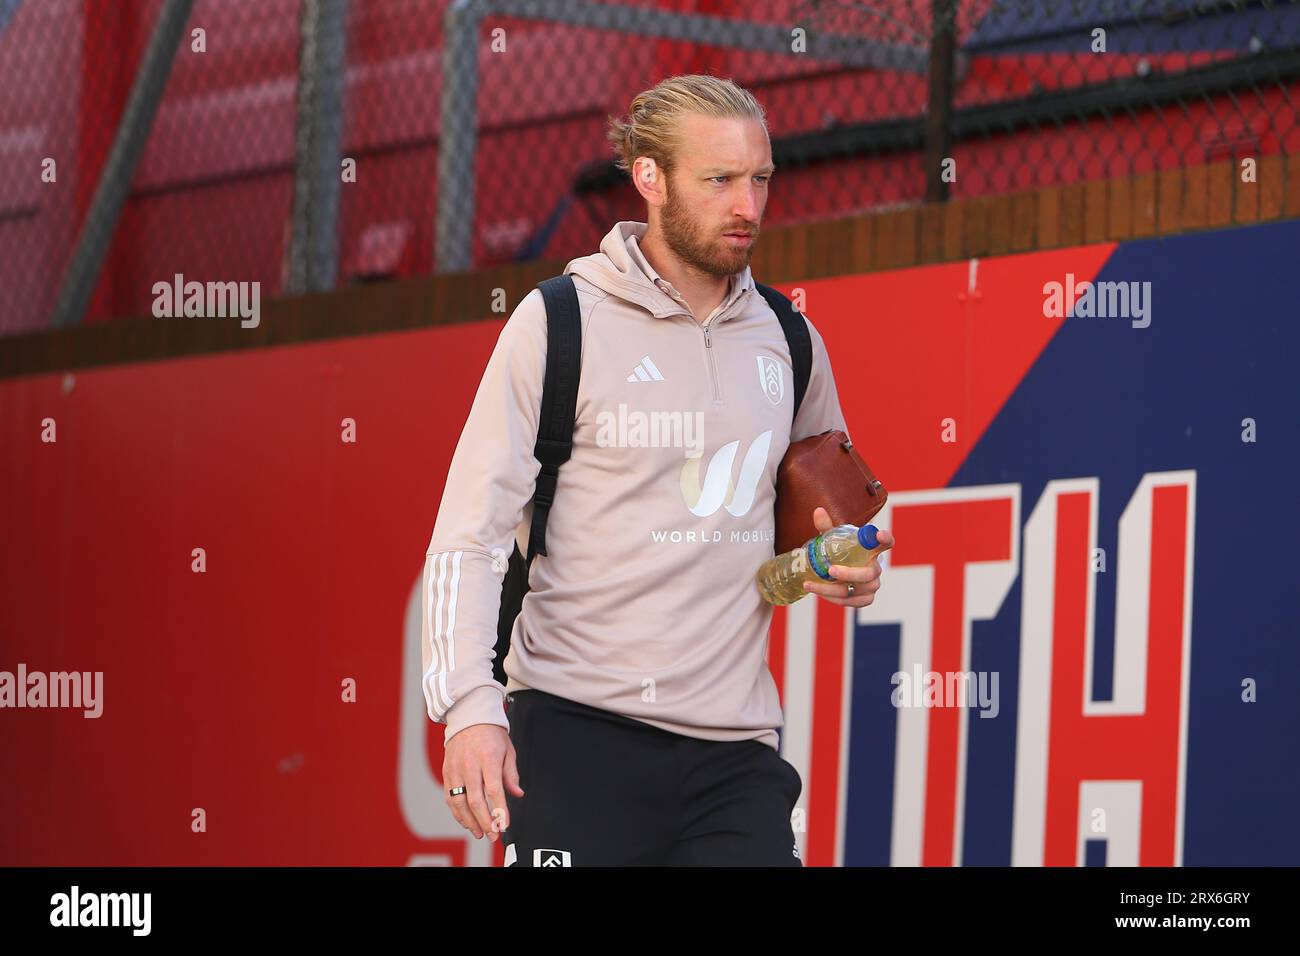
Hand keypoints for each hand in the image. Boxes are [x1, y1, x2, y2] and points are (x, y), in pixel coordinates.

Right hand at [443, 723, 523, 841]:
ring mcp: (455, 769)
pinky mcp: (447, 772)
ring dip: (470, 821)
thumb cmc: (491, 734)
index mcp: (488, 758)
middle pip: (476, 800)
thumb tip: (518, 794)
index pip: (494, 790)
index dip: (499, 810)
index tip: (504, 824)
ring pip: (460, 802)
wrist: (468, 717)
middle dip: (485, 822)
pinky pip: (450, 797)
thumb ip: (511, 774)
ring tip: (479, 833)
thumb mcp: (508, 750)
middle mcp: (470, 764)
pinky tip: (466, 821)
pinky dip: (457, 812)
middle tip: (493, 835)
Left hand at [801, 506, 894, 607]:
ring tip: (811, 584)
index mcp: (872, 550)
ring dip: (834, 589)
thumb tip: (818, 511)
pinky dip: (835, 599)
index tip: (879, 534)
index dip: (886, 539)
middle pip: (870, 573)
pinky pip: (854, 602)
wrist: (837, 572)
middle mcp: (876, 568)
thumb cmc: (839, 551)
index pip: (887, 543)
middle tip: (830, 570)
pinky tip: (820, 593)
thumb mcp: (832, 539)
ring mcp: (872, 585)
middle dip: (850, 574)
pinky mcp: (865, 598)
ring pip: (859, 591)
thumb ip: (826, 526)